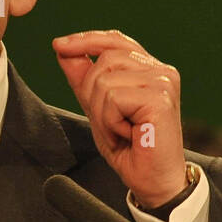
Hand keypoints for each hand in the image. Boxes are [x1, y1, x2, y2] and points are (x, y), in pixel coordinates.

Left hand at [52, 30, 186, 207]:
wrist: (152, 181)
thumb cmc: (130, 148)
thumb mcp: (98, 108)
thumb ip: (83, 79)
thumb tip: (62, 49)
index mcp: (149, 69)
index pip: (115, 41)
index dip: (86, 40)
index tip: (58, 45)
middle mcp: (161, 71)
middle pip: (105, 60)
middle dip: (92, 93)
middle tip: (109, 123)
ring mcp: (163, 82)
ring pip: (105, 80)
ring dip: (102, 112)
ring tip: (120, 131)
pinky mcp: (160, 98)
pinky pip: (113, 99)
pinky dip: (110, 122)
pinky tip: (126, 134)